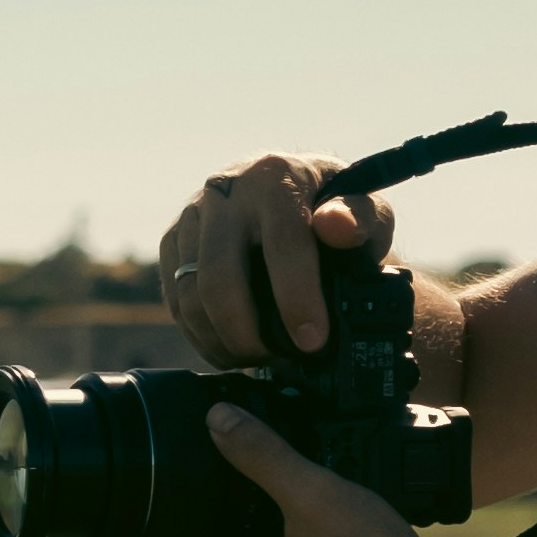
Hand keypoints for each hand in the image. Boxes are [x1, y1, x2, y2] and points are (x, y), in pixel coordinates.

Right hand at [154, 152, 392, 376]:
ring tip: (253, 358)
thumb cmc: (332, 208)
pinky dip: (199, 333)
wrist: (287, 189)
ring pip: (190, 292)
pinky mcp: (173, 237)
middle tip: (276, 360)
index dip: (297, 299)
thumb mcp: (363, 209)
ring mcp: (193, 213)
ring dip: (219, 339)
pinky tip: (228, 347)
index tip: (312, 342)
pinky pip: (175, 296)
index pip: (282, 244)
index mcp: (277, 177)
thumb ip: (362, 219)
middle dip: (246, 333)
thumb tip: (338, 228)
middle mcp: (226, 189)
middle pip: (220, 276)